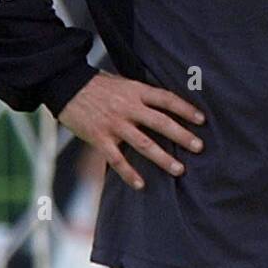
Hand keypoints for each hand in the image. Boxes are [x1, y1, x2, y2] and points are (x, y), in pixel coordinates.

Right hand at [58, 71, 204, 189]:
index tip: (202, 120)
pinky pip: (117, 159)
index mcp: (136, 91)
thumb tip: (166, 106)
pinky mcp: (99, 138)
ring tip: (179, 170)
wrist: (66, 85)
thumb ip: (142, 95)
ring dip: (163, 158)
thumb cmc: (98, 85)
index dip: (185, 109)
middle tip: (199, 147)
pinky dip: (129, 173)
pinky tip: (141, 184)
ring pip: (144, 144)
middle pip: (161, 122)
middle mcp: (128, 107)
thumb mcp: (124, 83)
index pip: (167, 99)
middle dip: (182, 136)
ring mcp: (114, 124)